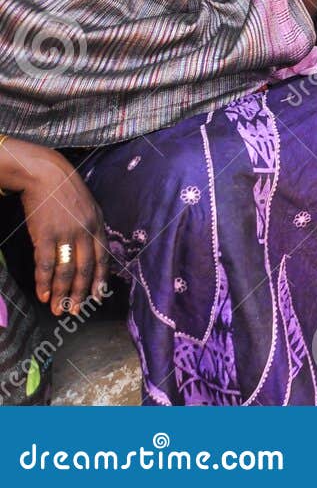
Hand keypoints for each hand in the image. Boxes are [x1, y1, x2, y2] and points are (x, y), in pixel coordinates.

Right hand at [15, 144, 109, 316]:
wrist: (46, 175)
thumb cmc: (66, 193)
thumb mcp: (88, 208)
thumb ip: (91, 230)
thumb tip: (92, 254)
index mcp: (97, 226)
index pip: (102, 259)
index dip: (100, 280)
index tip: (97, 297)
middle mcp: (85, 232)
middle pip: (85, 269)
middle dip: (81, 294)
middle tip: (75, 312)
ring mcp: (65, 234)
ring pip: (67, 271)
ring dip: (62, 293)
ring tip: (57, 309)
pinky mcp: (45, 234)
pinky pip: (47, 263)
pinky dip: (45, 282)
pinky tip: (43, 294)